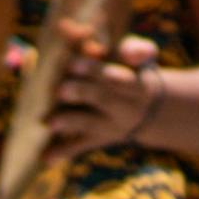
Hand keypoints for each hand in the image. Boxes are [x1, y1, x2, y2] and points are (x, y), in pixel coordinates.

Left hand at [55, 32, 168, 148]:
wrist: (152, 112)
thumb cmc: (134, 72)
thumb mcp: (141, 57)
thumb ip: (131, 47)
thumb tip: (107, 41)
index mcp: (136, 85)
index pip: (117, 77)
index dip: (95, 71)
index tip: (73, 63)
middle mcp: (124, 107)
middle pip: (102, 99)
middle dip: (82, 93)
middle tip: (60, 89)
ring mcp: (110, 126)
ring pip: (89, 124)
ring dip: (70, 122)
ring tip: (49, 122)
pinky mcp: (97, 139)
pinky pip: (79, 146)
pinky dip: (63, 152)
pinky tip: (46, 157)